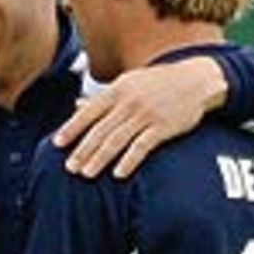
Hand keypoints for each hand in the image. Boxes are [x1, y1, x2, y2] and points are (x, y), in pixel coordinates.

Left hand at [52, 56, 227, 178]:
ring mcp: (146, 114)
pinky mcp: (163, 127)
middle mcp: (129, 102)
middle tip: (69, 168)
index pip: (89, 112)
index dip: (71, 129)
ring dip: (100, 159)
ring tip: (86, 174)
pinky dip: (129, 160)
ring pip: (117, 140)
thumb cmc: (157, 83)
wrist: (196, 79)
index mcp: (118, 90)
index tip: (56, 144)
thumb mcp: (128, 84)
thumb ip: (103, 99)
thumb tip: (76, 107)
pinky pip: (142, 146)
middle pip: (100, 130)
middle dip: (82, 150)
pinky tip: (118, 174)